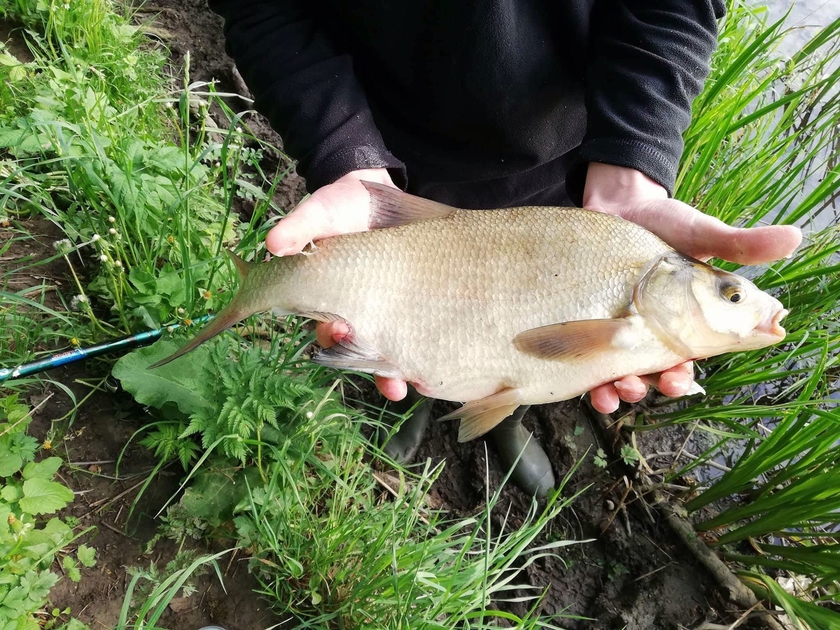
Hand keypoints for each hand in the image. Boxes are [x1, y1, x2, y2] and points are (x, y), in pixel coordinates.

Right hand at [267, 168, 408, 400]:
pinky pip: (413, 334)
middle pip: (358, 349)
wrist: (378, 195)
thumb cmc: (340, 206)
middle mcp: (356, 310)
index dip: (333, 338)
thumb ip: (298, 227)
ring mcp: (386, 308)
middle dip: (367, 364)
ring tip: (402, 388)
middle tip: (381, 371)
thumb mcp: (319, 211)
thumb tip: (273, 244)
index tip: (342, 332)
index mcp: (330, 297)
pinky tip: (428, 371)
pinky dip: (419, 354)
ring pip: (386, 350)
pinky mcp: (412, 301)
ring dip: (391, 373)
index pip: (326, 328)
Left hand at [582, 162, 801, 412]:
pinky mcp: (587, 323)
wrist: (619, 203)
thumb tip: (793, 238)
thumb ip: (741, 245)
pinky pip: (588, 359)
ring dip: (622, 390)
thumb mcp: (702, 233)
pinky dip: (590, 379)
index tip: (678, 377)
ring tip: (618, 389)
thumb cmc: (665, 222)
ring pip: (622, 373)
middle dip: (653, 385)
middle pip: (654, 372)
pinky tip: (591, 387)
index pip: (686, 357)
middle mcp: (650, 332)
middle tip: (645, 384)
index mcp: (683, 320)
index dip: (682, 374)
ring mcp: (617, 329)